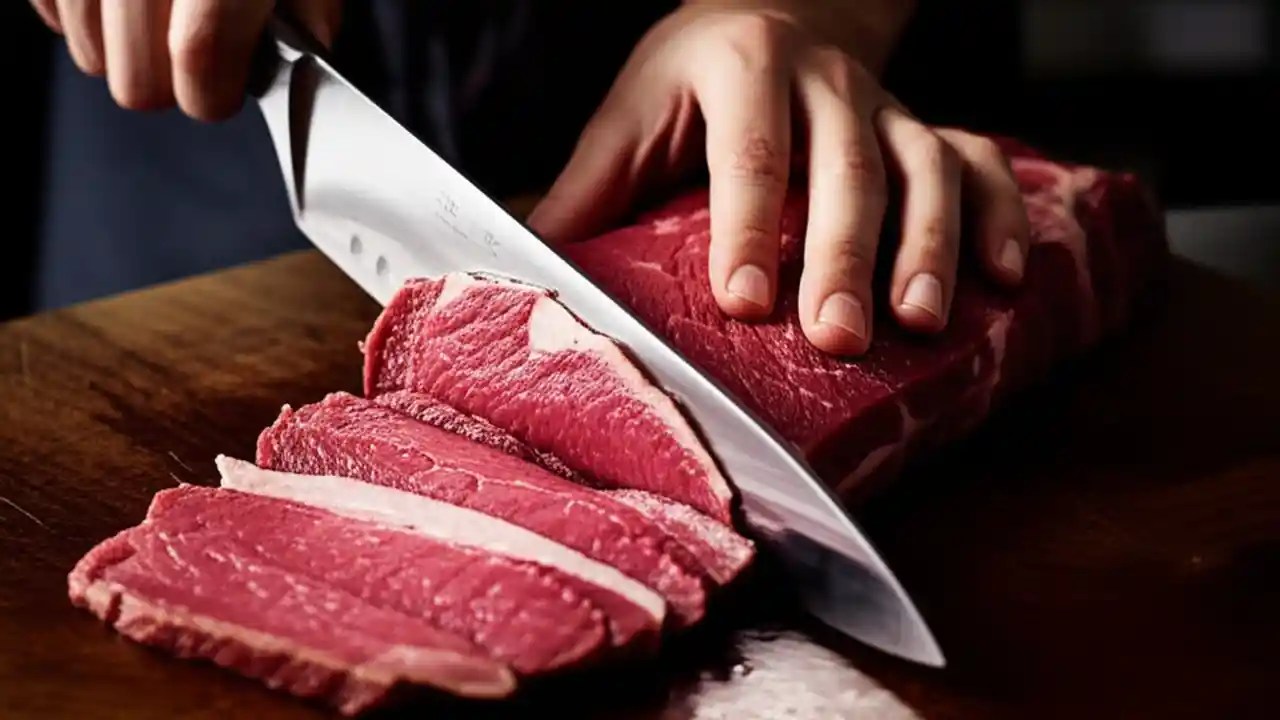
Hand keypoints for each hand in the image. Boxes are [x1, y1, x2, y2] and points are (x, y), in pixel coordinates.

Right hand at [30, 0, 341, 120]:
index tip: (220, 96)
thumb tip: (312, 49)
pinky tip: (115, 4)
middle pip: (135, 77)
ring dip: (121, 56)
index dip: (211, 95)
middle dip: (169, 89)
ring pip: (86, 52)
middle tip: (193, 63)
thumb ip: (311, 5)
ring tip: (154, 26)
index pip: (199, 53)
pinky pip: (49, 10)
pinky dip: (78, 19)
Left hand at [528, 2, 1029, 356]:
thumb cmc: (694, 78)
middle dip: (844, 257)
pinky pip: (979, 163)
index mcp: (741, 68)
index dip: (747, 228)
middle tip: (834, 337)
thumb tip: (529, 263)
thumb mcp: (633, 112)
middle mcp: (826, 81)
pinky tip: (1004, 281)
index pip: (749, 153)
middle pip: (847, 169)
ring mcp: (887, 104)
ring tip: (919, 325)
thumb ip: (592, 185)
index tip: (742, 302)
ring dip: (929, 248)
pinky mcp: (927, 127)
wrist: (775, 8)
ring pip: (925, 168)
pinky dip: (999, 218)